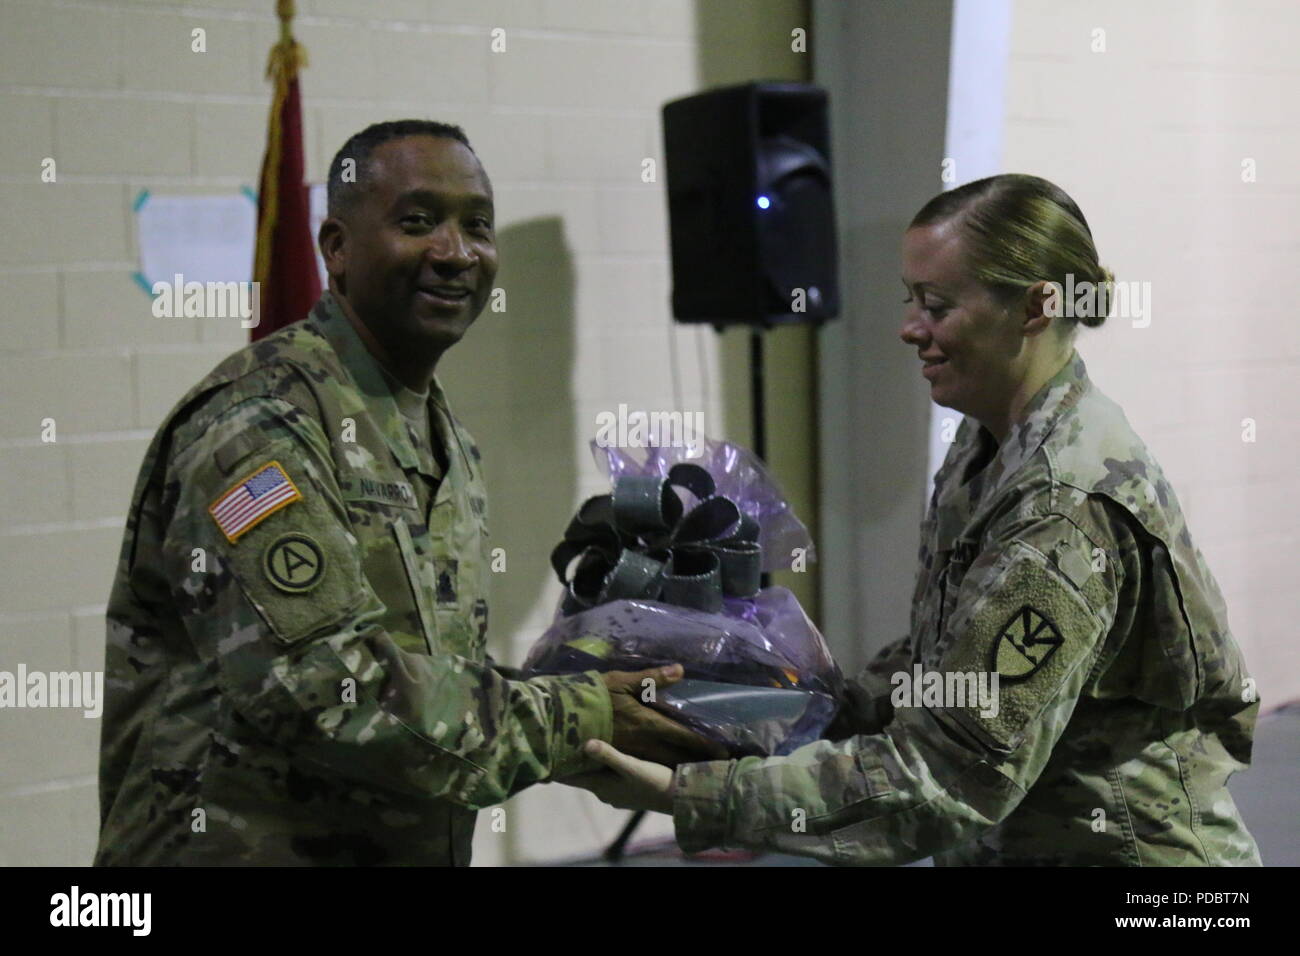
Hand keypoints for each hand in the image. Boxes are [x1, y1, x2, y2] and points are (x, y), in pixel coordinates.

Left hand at [565, 740, 674, 813]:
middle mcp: (604, 792)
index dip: (555, 768)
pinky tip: (608, 754)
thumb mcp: (631, 766)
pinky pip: (608, 776)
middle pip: (582, 774)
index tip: (541, 756)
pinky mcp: (628, 791)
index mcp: (600, 786)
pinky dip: (603, 765)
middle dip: (573, 760)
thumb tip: (585, 743)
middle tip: (562, 741)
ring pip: (596, 775)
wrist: (678, 799)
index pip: (570, 777)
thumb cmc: (653, 782)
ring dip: (589, 762)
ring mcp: (616, 793)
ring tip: (582, 743)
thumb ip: (609, 755)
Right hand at [600, 665, 727, 765]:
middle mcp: (644, 742)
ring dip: (682, 765)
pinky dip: (662, 767)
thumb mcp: (622, 680)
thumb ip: (652, 678)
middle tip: (719, 765)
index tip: (723, 751)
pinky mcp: (620, 757)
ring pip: (663, 763)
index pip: (682, 735)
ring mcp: (631, 753)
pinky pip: (647, 765)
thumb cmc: (594, 696)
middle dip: (698, 760)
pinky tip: (669, 769)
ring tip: (700, 769)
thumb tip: (680, 670)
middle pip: (677, 754)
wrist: (562, 718)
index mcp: (648, 723)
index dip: (704, 744)